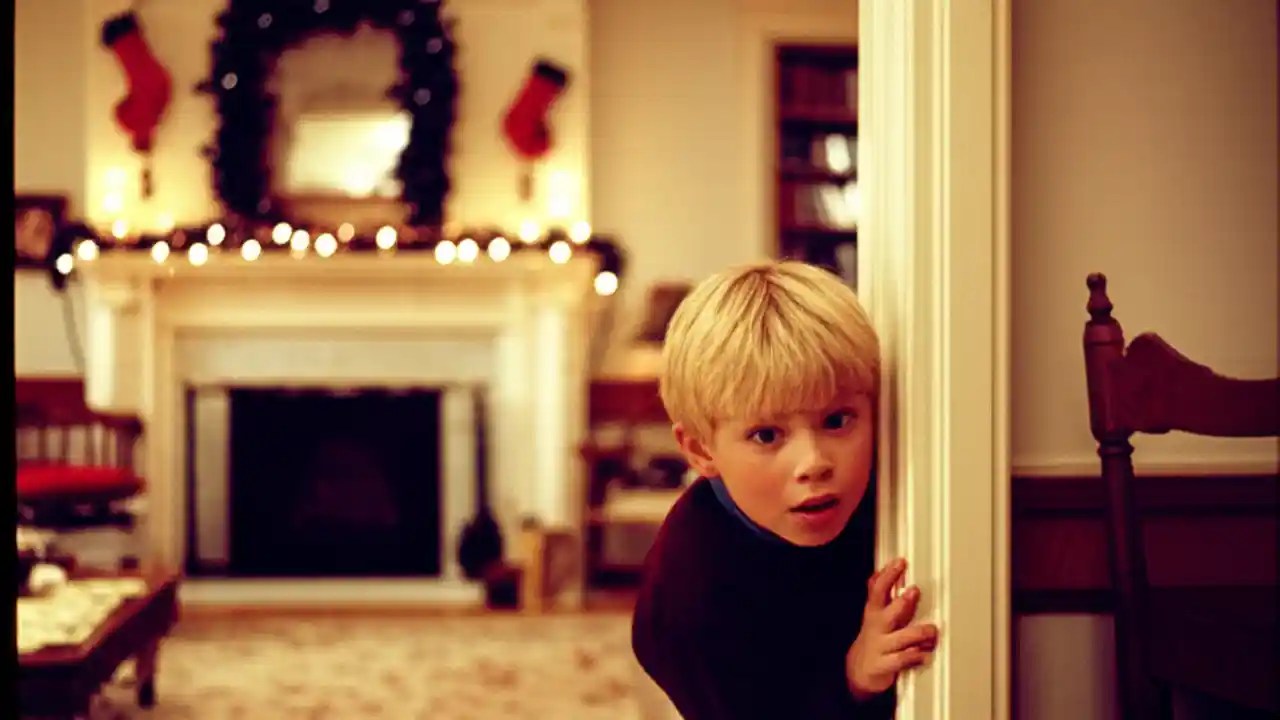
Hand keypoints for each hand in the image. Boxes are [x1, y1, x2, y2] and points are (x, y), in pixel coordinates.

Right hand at [845, 558, 939, 700]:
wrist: (860, 670)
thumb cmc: (875, 636)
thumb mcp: (874, 612)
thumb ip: (880, 591)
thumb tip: (881, 568)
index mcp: (874, 611)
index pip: (878, 589)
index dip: (889, 574)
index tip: (900, 562)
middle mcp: (877, 627)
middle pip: (887, 611)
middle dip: (901, 602)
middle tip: (914, 591)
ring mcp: (882, 646)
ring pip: (900, 638)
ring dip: (917, 633)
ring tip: (931, 630)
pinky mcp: (886, 665)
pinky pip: (902, 660)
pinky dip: (915, 656)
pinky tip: (925, 653)